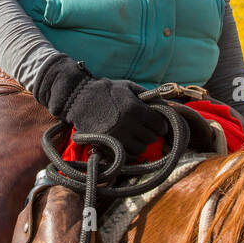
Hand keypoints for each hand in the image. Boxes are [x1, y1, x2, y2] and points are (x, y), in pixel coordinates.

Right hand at [32, 56, 168, 156]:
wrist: (79, 99)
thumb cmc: (106, 90)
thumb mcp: (128, 87)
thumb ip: (147, 95)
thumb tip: (164, 105)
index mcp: (135, 109)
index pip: (159, 125)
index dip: (160, 124)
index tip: (156, 123)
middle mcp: (128, 125)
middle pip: (151, 138)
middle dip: (150, 133)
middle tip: (144, 128)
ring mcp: (117, 137)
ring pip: (140, 149)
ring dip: (140, 143)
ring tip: (134, 136)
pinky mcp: (107, 145)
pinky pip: (127, 156)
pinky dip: (129, 151)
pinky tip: (126, 143)